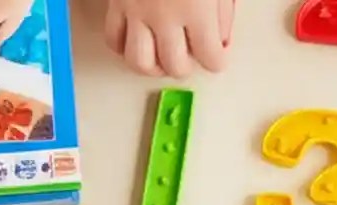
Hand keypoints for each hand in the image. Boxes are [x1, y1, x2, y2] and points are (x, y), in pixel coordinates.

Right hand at [105, 0, 234, 76]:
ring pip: (140, 63)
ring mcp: (136, 12)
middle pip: (176, 68)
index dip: (219, 58)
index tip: (219, 50)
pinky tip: (139, 41)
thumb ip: (222, 13)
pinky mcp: (116, 4)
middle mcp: (164, 17)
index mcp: (196, 10)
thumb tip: (220, 37)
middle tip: (192, 52)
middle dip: (187, 66)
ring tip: (163, 56)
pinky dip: (125, 48)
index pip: (212, 60)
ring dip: (154, 66)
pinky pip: (114, 40)